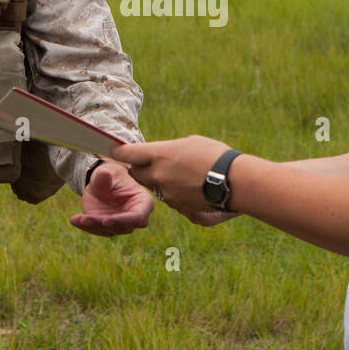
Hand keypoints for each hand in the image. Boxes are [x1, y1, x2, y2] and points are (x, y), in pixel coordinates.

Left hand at [70, 159, 153, 236]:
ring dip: (92, 225)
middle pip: (123, 227)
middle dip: (105, 225)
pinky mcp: (108, 227)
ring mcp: (121, 224)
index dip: (123, 220)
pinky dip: (84, 226)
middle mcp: (135, 216)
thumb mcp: (107, 172)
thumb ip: (106, 175)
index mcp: (143, 202)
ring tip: (77, 219)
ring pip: (108, 230)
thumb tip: (104, 174)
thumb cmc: (111, 174)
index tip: (106, 220)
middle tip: (87, 219)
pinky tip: (74, 220)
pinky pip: (96, 230)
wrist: (101, 181)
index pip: (137, 216)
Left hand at [109, 136, 241, 225]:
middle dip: (139, 168)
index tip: (115, 150)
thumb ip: (170, 149)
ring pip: (154, 187)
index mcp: (160, 154)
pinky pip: (169, 199)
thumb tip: (162, 155)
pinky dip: (174, 193)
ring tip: (180, 173)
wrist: (234, 181)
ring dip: (159, 181)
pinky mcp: (178, 207)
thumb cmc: (215, 155)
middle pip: (136, 174)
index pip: (128, 153)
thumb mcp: (191, 143)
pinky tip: (190, 186)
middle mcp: (159, 175)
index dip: (119, 151)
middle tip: (146, 163)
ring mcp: (167, 193)